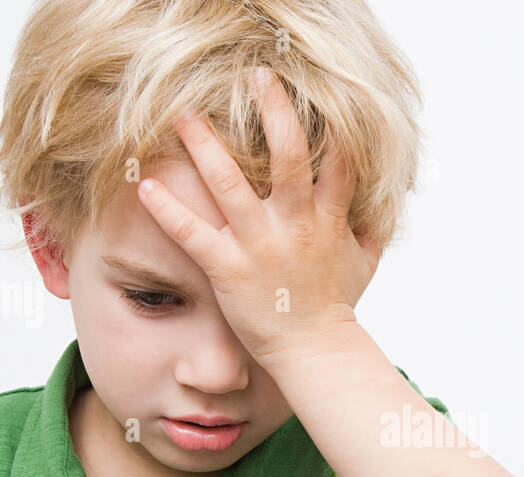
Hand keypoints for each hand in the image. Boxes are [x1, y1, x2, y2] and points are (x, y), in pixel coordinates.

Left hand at [135, 66, 380, 367]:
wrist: (315, 353)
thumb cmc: (335, 309)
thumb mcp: (362, 264)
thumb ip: (367, 231)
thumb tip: (378, 208)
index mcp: (327, 219)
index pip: (338, 160)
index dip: (331, 123)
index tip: (316, 89)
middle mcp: (294, 225)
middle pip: (288, 156)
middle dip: (273, 111)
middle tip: (257, 76)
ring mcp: (259, 246)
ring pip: (229, 184)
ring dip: (203, 146)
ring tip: (182, 114)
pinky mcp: (229, 269)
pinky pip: (192, 234)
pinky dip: (167, 210)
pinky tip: (145, 186)